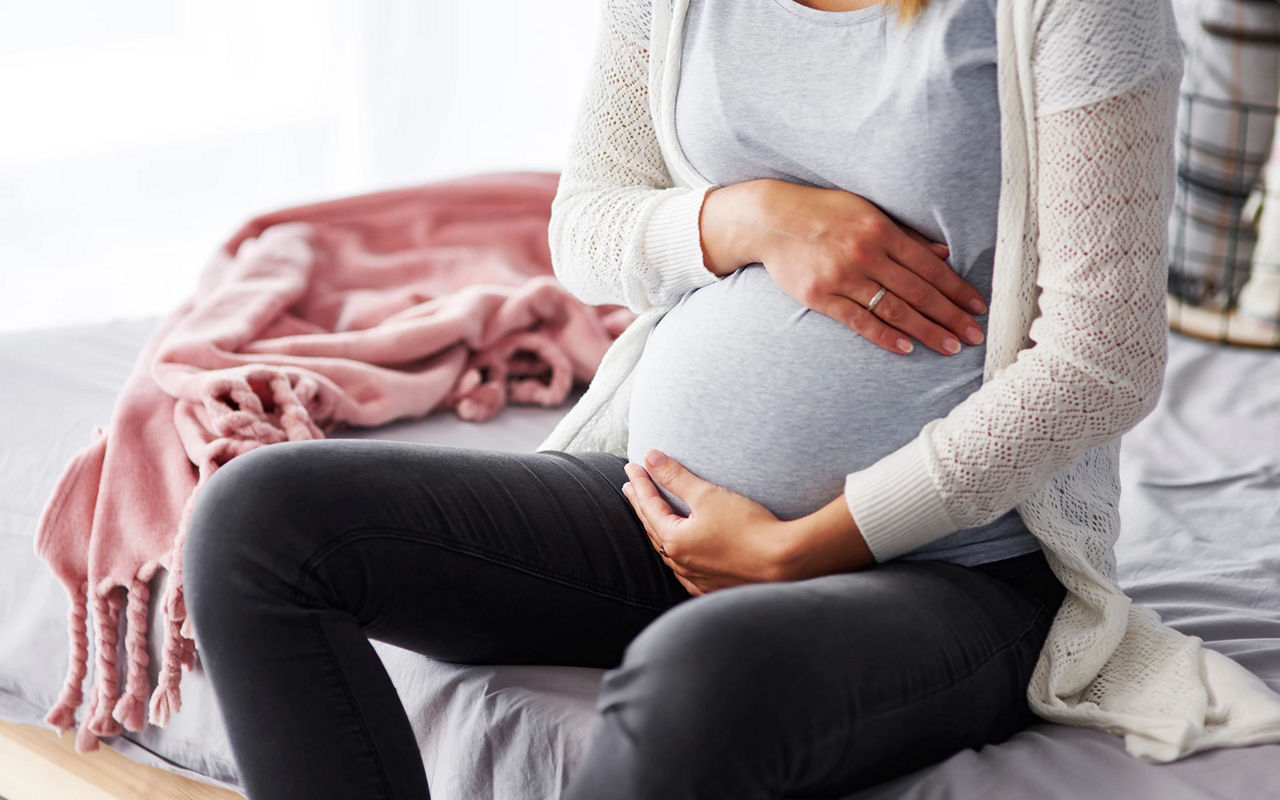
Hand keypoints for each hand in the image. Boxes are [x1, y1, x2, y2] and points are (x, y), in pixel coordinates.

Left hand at [620, 450, 790, 595]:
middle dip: (642, 504)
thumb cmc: (747, 526)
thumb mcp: (708, 495)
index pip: (649, 506)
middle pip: (653, 528)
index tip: (633, 466)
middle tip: (632, 486)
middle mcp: (680, 563)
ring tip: (650, 514)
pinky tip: (678, 554)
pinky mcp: (714, 586)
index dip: (641, 483)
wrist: (784, 561)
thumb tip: (651, 458)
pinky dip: (677, 554)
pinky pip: (686, 570)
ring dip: (657, 528)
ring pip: (668, 550)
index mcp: (674, 541)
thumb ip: (676, 477)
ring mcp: (696, 578)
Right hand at [710, 179, 987, 356]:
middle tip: (974, 335)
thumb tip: (943, 254)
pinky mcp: (821, 296)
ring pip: (894, 309)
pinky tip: (906, 347)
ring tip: (950, 346)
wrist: (770, 220)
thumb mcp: (866, 211)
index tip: (976, 306)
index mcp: (881, 231)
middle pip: (918, 291)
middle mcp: (865, 255)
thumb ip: (904, 235)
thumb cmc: (822, 212)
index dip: (956, 288)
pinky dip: (884, 335)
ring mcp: (843, 277)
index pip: (929, 266)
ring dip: (925, 330)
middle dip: (950, 315)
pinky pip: (859, 320)